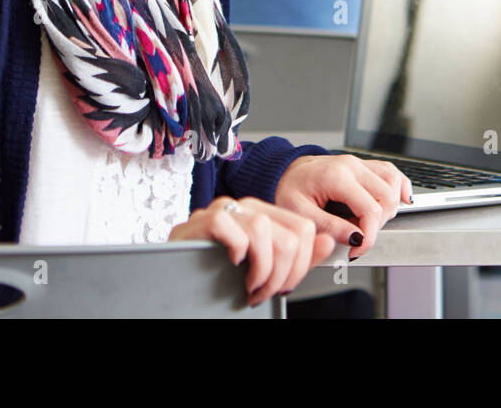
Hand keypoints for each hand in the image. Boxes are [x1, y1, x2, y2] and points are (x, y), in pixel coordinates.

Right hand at [168, 197, 335, 307]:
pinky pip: (230, 228)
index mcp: (266, 215)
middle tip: (264, 292)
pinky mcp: (201, 221)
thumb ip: (297, 256)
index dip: (301, 265)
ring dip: (262, 270)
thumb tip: (327, 242)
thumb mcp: (264, 267)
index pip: (304, 229)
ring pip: (264, 230)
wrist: (172, 281)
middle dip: (283, 274)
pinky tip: (231, 265)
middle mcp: (247, 208)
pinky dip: (237, 252)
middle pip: (290, 233)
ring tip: (249, 287)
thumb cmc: (216, 274)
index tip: (283, 286)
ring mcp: (223, 211)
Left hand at [274, 154, 412, 259]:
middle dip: (378, 225)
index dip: (369, 236)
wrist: (282, 172)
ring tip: (368, 222)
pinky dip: (398, 187)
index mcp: (337, 177)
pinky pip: (391, 173)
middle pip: (386, 197)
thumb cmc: (287, 189)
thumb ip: (330, 227)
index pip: (371, 209)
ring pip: (393, 183)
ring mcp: (359, 164)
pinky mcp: (363, 166)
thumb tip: (356, 238)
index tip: (357, 250)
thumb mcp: (301, 213)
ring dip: (389, 208)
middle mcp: (352, 166)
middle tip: (358, 237)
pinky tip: (397, 199)